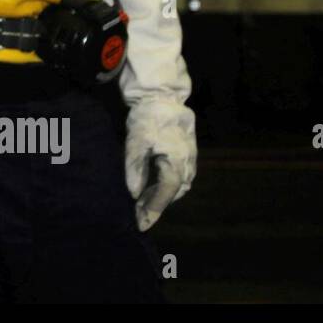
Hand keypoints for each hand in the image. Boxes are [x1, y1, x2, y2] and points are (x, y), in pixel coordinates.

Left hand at [124, 98, 195, 230]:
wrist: (163, 98)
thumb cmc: (148, 118)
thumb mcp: (136, 141)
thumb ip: (135, 168)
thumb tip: (134, 194)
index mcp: (176, 162)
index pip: (165, 193)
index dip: (153, 209)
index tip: (141, 224)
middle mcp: (186, 164)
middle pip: (172, 193)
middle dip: (155, 207)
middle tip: (136, 216)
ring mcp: (188, 160)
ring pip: (176, 188)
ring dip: (160, 198)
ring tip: (139, 205)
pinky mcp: (185, 155)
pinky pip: (177, 179)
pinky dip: (163, 188)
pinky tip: (148, 189)